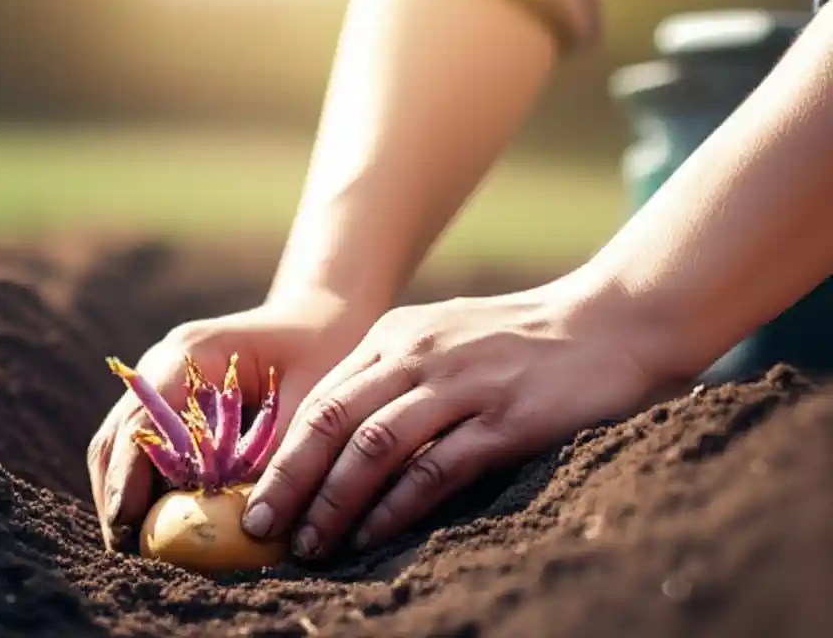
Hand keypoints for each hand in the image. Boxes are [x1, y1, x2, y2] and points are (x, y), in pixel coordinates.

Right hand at [87, 290, 376, 549]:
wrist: (324, 314)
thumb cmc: (324, 346)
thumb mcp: (313, 399)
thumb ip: (280, 454)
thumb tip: (250, 522)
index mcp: (191, 352)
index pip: (142, 419)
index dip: (129, 474)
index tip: (126, 524)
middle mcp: (163, 366)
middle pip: (117, 435)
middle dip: (116, 494)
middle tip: (125, 552)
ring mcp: (161, 384)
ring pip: (119, 443)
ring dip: (123, 493)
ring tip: (135, 549)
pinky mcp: (171, 404)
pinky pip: (143, 448)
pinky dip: (144, 485)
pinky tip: (159, 526)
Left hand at [241, 280, 678, 557]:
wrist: (611, 320)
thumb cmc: (521, 340)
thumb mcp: (443, 338)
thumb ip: (392, 374)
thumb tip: (337, 437)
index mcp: (395, 334)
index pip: (320, 399)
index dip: (282, 452)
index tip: (255, 495)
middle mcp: (417, 354)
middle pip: (330, 422)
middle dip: (289, 480)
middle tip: (260, 526)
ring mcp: (460, 384)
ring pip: (373, 448)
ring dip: (334, 502)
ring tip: (311, 544)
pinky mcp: (504, 419)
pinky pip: (434, 468)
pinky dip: (395, 506)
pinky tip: (372, 535)